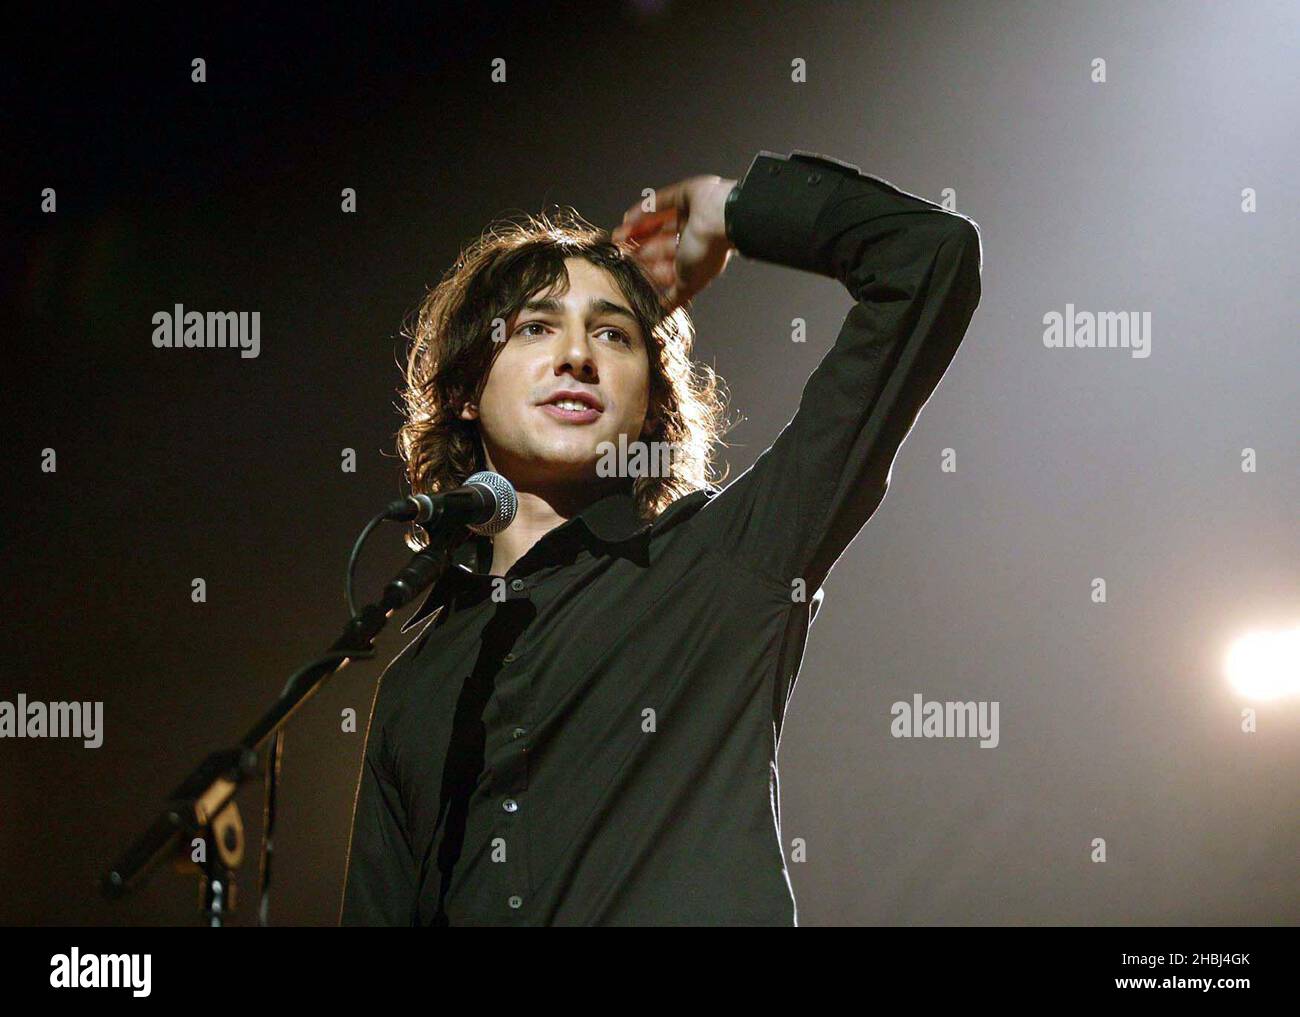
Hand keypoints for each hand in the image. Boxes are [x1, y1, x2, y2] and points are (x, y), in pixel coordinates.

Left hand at [611, 174, 737, 310]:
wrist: (721, 218)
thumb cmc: (706, 251)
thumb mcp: (687, 282)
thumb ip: (674, 297)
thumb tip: (661, 315)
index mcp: (696, 257)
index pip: (670, 263)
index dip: (651, 267)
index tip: (633, 270)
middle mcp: (693, 236)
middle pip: (661, 242)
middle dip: (641, 247)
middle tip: (621, 251)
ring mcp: (689, 215)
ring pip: (658, 223)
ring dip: (637, 229)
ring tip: (618, 236)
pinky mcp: (684, 195)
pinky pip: (660, 203)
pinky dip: (643, 211)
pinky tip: (628, 219)